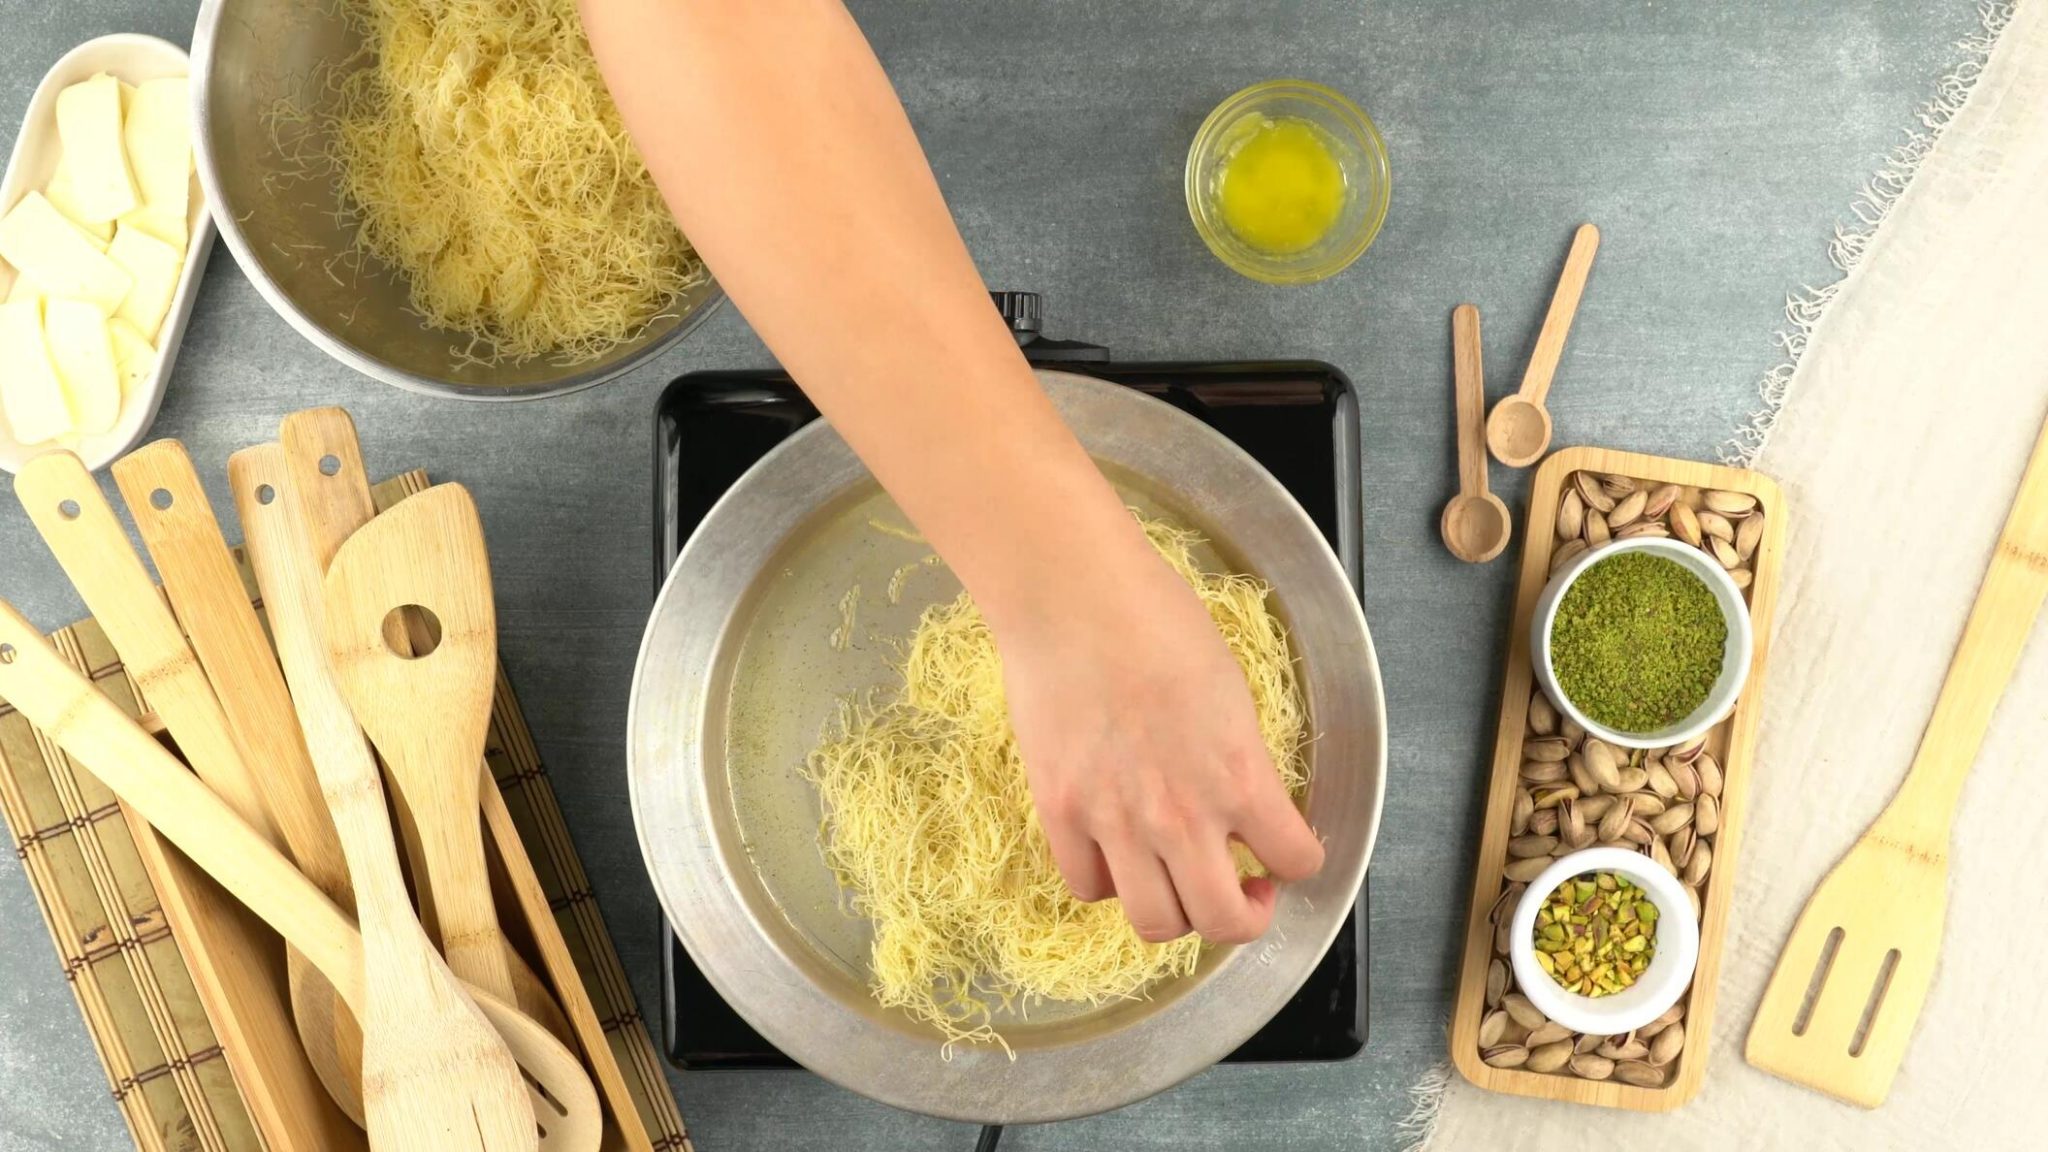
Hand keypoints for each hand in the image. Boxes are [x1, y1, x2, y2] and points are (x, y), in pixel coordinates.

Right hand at [997, 544, 1325, 944]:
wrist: (1071, 595)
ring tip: (1176, 882)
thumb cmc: (1154, 618)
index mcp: (1239, 776)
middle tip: (1240, 889)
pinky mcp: (1060, 812)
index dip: (1297, 862)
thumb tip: (1239, 796)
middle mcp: (1182, 815)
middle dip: (1243, 916)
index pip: (1296, 861)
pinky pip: (1088, 885)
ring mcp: (1116, 821)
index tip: (1282, 853)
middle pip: (1224, 922)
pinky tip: (1117, 852)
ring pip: (1156, 923)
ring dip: (1178, 913)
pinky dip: (1108, 881)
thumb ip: (1239, 759)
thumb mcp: (1230, 689)